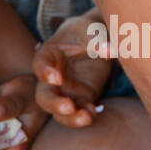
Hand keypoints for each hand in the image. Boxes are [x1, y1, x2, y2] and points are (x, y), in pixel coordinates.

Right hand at [33, 13, 114, 127]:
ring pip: (58, 111)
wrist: (95, 40)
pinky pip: (79, 112)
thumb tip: (110, 50)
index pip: (40, 64)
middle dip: (53, 104)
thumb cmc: (87, 31)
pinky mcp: (81, 98)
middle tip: (68, 107)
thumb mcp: (91, 31)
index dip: (45, 72)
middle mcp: (52, 76)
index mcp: (49, 54)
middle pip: (44, 95)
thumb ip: (98, 41)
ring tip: (86, 118)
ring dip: (70, 118)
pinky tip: (94, 113)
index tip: (57, 78)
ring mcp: (66, 90)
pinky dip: (85, 115)